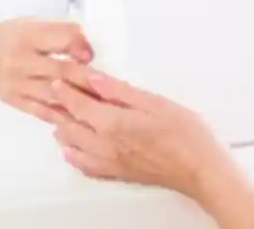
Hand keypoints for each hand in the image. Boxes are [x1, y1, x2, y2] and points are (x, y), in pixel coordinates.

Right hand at [0, 19, 93, 122]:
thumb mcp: (33, 24)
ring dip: (78, 101)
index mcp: (29, 35)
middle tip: (106, 86)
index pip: (61, 40)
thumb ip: (60, 32)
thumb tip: (88, 48)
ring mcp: (17, 83)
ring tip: (98, 106)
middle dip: (87, 79)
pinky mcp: (15, 100)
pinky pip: (41, 111)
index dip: (80, 47)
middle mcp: (22, 60)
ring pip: (54, 94)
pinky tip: (77, 120)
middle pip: (61, 71)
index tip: (90, 55)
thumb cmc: (12, 36)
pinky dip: (60, 117)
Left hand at [49, 65, 227, 197]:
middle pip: (69, 125)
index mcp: (113, 124)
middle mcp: (105, 146)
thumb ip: (120, 91)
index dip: (64, 90)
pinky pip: (84, 167)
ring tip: (59, 116)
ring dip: (63, 129)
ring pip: (72, 146)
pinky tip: (72, 149)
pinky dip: (73, 155)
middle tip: (54, 95)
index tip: (56, 80)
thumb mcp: (155, 102)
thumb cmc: (185, 136)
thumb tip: (95, 79)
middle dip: (59, 108)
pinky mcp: (116, 174)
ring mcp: (109, 162)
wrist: (200, 169)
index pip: (77, 104)